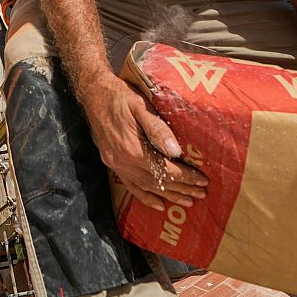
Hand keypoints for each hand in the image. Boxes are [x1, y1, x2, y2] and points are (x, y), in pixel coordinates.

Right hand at [74, 70, 206, 211]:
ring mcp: (116, 164)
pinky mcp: (111, 162)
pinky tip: (158, 203)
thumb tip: (176, 152)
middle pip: (158, 182)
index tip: (202, 181)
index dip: (186, 177)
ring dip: (167, 195)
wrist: (93, 93)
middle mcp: (123, 161)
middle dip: (181, 189)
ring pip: (145, 187)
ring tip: (186, 201)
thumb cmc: (120, 96)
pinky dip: (145, 197)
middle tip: (201, 194)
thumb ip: (158, 129)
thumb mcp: (141, 106)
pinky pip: (130, 185)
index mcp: (133, 149)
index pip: (165, 170)